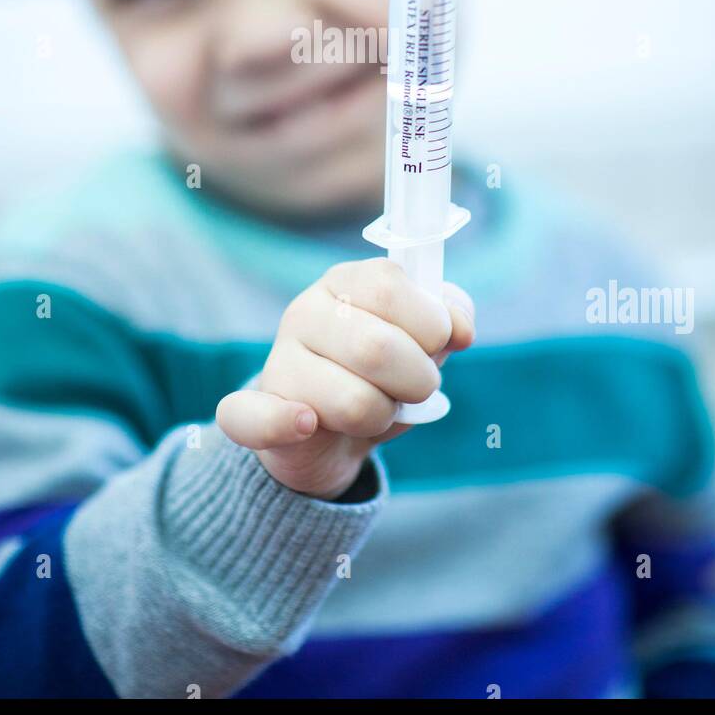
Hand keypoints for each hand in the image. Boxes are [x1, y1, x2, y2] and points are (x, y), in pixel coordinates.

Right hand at [216, 258, 474, 499]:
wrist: (333, 433)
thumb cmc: (385, 373)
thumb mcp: (424, 338)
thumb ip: (450, 317)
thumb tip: (460, 326)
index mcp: (345, 281)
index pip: (390, 286)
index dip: (430, 325)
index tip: (436, 343)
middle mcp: (304, 312)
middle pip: (377, 348)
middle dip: (417, 381)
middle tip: (412, 389)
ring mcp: (278, 362)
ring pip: (353, 402)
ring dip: (381, 417)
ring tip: (373, 410)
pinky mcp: (253, 414)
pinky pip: (257, 418)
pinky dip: (286, 424)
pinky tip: (307, 423)